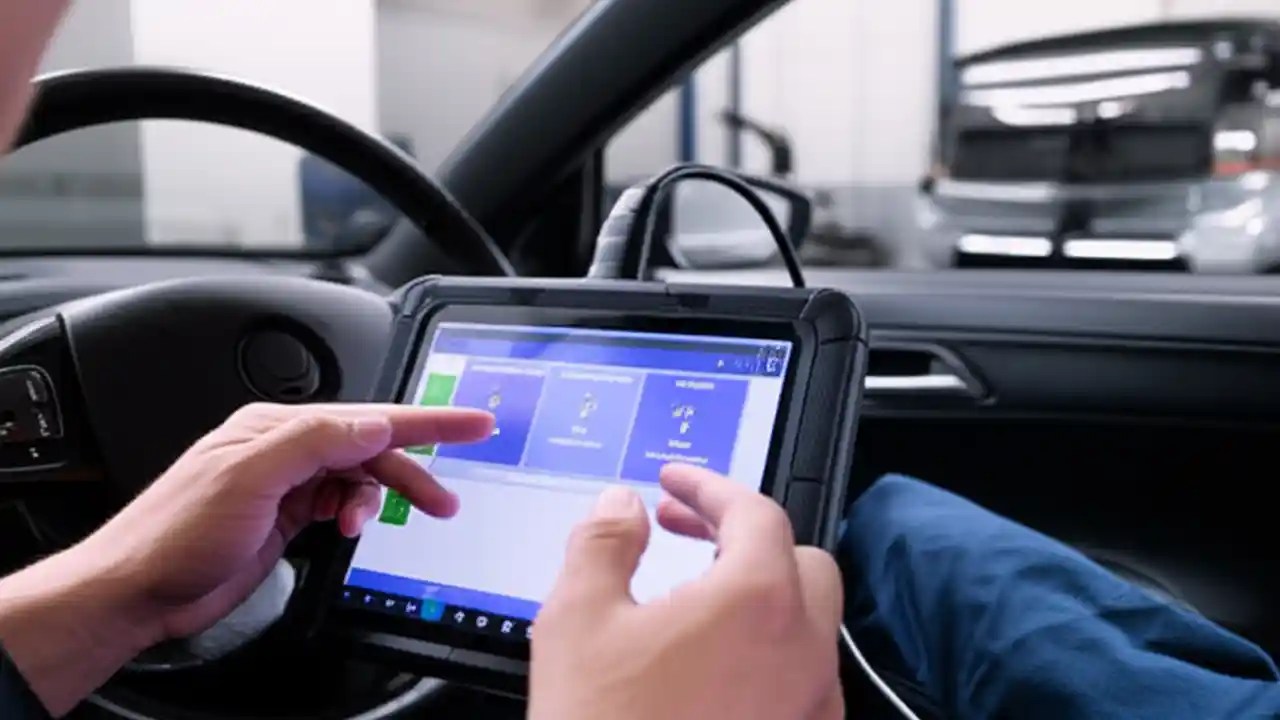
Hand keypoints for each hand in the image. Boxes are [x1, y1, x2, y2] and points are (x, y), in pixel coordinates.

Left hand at [0, 402, 491, 714]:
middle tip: (444, 500)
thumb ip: (314, 442)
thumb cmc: (173, 533)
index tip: (472, 422)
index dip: (426, 420)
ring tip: (376, 524)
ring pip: (357, 480)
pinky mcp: (285, 518)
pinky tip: (348, 530)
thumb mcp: (248, 477)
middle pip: (369, 450)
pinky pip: (339, 505)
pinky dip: (354, 516)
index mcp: (276, 427)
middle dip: (410, 472)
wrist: (136, 592)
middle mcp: (283, 449)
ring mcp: (285, 485)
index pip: (366, 417)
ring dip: (378, 501)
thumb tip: (372, 424)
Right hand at [529, 464, 843, 719]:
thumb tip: (621, 505)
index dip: (710, 485)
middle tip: (683, 531)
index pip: (754, 512)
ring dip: (759, 594)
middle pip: (800, 561)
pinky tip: (713, 668)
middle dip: (744, 535)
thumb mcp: (577, 619)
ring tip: (691, 599)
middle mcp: (802, 650)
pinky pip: (803, 681)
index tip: (675, 481)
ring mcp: (810, 705)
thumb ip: (604, 542)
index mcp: (757, 601)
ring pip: (808, 624)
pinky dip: (768, 653)